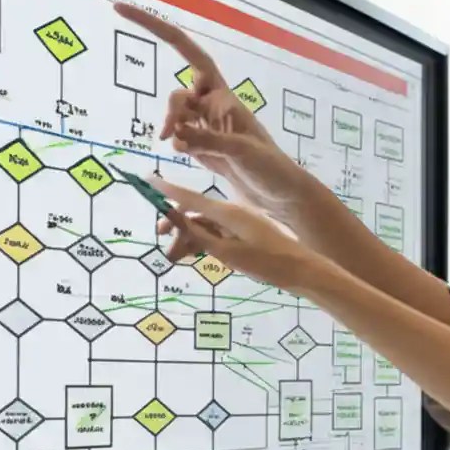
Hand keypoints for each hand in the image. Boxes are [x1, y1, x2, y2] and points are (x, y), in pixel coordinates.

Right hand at [113, 3, 303, 210]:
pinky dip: (178, 144)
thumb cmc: (270, 166)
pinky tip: (188, 155)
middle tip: (171, 134)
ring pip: (177, 117)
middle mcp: (213, 105)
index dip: (158, 30)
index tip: (122, 10)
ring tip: (182, 148)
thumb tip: (178, 133)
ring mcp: (207, 126)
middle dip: (172, 112)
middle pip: (178, 95)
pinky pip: (180, 137)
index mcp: (223, 96)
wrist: (280, 194)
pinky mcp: (203, 145)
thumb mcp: (241, 151)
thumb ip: (208, 140)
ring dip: (174, 129)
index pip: (189, 54)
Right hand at [149, 177, 320, 291]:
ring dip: (190, 239)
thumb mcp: (228, 252)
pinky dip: (205, 242)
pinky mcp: (246, 233)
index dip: (166, 190)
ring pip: (206, 227)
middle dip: (176, 228)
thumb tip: (173, 216)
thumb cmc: (267, 262)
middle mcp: (231, 213)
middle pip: (195, 215)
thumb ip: (199, 235)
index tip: (146, 180)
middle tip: (162, 242)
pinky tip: (194, 253)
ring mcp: (240, 223)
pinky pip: (219, 233)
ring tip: (175, 257)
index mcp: (227, 213)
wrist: (302, 269)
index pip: (190, 198)